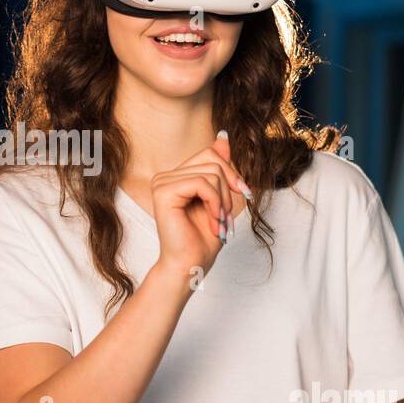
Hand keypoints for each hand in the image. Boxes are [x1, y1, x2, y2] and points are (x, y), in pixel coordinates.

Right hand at [151, 131, 250, 280]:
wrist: (190, 265)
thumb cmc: (202, 239)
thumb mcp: (220, 197)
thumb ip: (219, 167)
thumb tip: (222, 136)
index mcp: (176, 176)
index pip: (210, 155)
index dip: (231, 173)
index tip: (241, 194)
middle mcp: (165, 176)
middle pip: (212, 159)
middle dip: (229, 187)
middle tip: (227, 215)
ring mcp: (162, 182)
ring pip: (210, 173)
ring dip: (223, 201)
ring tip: (219, 222)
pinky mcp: (163, 192)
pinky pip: (202, 183)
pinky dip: (215, 203)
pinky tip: (213, 220)